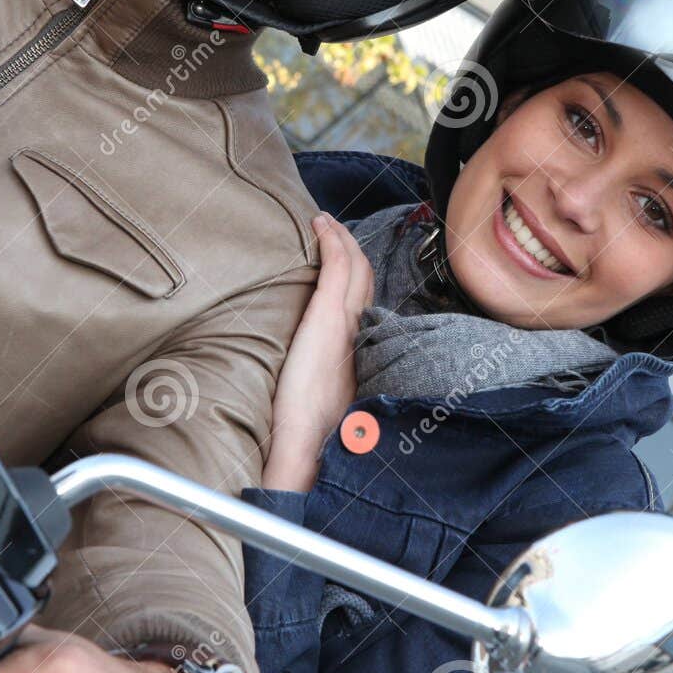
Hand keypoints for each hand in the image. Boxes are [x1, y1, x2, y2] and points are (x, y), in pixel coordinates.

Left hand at [263, 212, 371, 491]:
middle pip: (366, 279)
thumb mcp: (319, 406)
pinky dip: (333, 241)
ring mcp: (346, 325)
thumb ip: (321, 389)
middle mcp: (360, 335)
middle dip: (352, 249)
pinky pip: (338, 268)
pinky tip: (320, 225)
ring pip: (356, 268)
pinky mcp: (328, 319)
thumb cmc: (307, 437)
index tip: (341, 258)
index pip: (365, 302)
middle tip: (333, 229)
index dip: (357, 275)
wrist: (308, 450)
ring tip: (324, 222)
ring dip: (341, 239)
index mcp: (359, 354)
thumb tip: (305, 392)